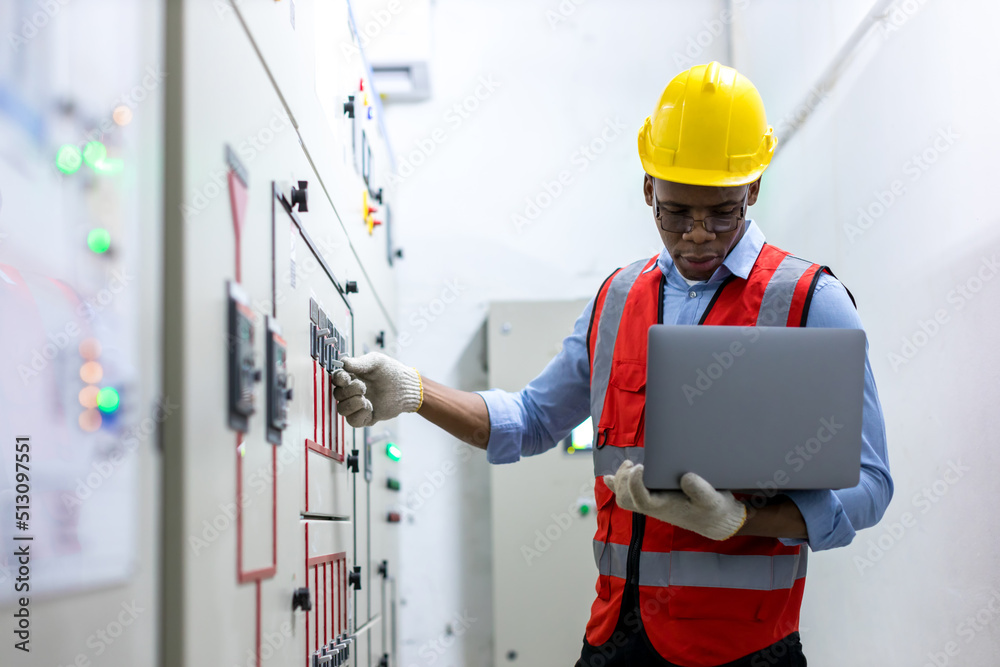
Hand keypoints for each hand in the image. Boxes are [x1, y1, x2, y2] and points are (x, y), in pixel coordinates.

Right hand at [332, 352, 422, 427]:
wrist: (405, 387)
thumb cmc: (390, 372)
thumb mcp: (376, 362)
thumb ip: (359, 362)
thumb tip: (343, 362)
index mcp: (351, 377)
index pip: (336, 379)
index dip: (338, 379)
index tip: (347, 378)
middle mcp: (351, 392)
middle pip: (337, 395)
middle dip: (349, 391)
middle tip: (364, 387)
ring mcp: (357, 405)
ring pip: (341, 410)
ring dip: (352, 404)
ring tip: (365, 399)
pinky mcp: (365, 417)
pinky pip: (353, 421)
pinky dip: (359, 415)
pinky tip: (370, 407)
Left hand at [603, 461, 746, 539]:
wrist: (716, 520)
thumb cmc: (714, 509)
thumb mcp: (714, 499)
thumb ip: (701, 490)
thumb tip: (686, 477)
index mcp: (665, 508)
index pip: (641, 499)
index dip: (635, 483)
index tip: (641, 466)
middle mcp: (654, 508)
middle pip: (626, 499)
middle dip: (624, 480)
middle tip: (633, 464)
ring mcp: (651, 504)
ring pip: (624, 498)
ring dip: (620, 480)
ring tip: (627, 464)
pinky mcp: (652, 499)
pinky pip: (628, 495)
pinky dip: (617, 484)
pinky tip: (610, 477)